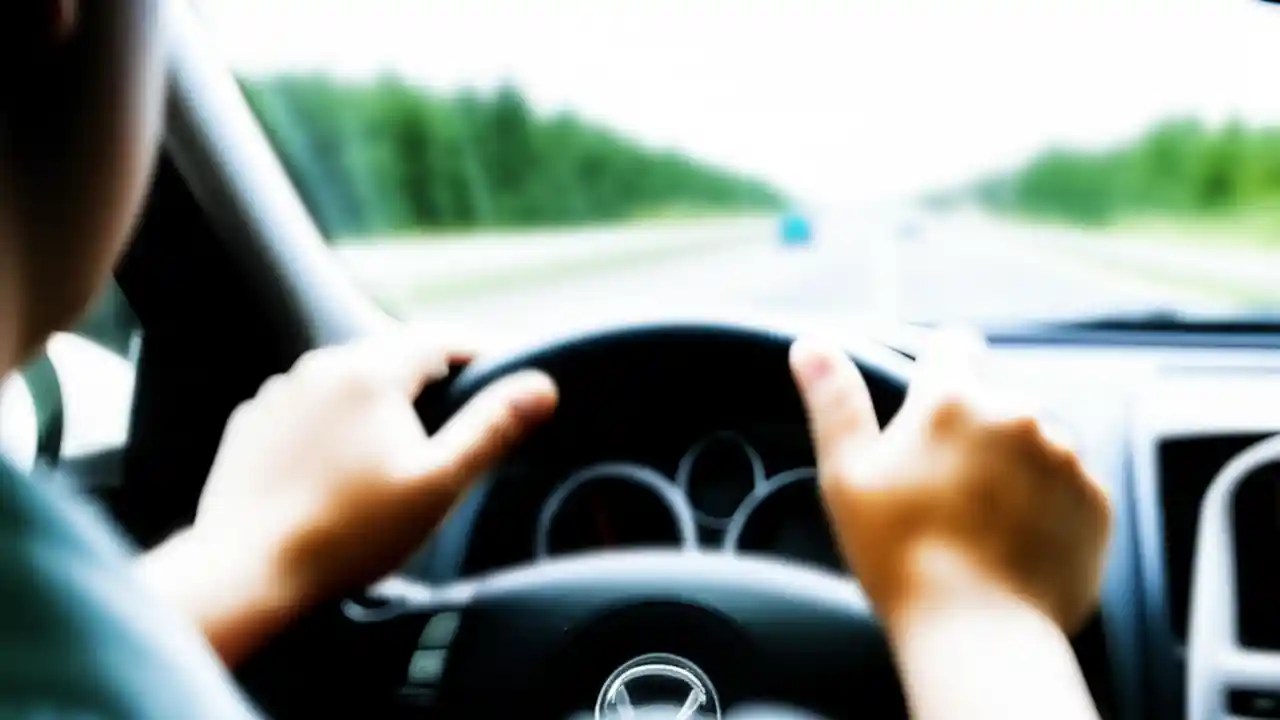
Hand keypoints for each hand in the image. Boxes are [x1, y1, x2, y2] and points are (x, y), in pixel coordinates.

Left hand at [142, 328, 556, 663]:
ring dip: (377, 404)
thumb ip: (492, 429)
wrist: (245, 573)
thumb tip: (541, 386)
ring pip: (347, 383)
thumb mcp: (438, 484)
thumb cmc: (348, 533)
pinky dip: (332, 427)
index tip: (505, 377)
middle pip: (392, 357)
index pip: (441, 338)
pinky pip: (307, 411)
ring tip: (397, 454)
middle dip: (429, 383)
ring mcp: (278, 395)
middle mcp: (320, 367)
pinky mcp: (251, 426)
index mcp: (370, 372)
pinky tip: (340, 472)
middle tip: (457, 423)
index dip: (480, 354)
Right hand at [789, 330, 1108, 634]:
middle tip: (941, 490)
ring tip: (980, 523)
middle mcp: (1017, 414)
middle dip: (973, 432)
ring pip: (1034, 444)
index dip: (938, 367)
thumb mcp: (846, 474)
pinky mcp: (1095, 501)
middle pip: (994, 402)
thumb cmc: (900, 556)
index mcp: (952, 400)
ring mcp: (1064, 457)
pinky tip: (1013, 541)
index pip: (952, 345)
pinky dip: (1047, 505)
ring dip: (1013, 468)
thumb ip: (834, 400)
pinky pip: (1068, 487)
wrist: (977, 633)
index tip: (929, 401)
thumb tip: (812, 346)